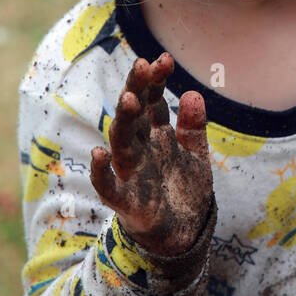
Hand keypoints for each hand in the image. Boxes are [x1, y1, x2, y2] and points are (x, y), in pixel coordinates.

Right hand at [90, 53, 214, 257]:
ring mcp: (131, 173)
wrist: (185, 236)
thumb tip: (192, 93)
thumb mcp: (196, 156)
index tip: (165, 59)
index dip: (156, 81)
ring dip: (123, 121)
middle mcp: (141, 150)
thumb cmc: (184, 192)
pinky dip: (101, 172)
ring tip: (129, 99)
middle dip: (137, 90)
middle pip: (134, 114)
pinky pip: (108, 186)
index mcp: (156, 136)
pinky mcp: (127, 201)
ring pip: (121, 142)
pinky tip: (99, 154)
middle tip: (143, 65)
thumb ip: (194, 128)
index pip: (152, 101)